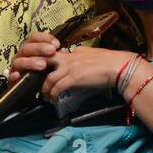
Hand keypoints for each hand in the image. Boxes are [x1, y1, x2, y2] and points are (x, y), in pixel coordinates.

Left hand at [7, 32, 130, 99]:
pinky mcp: (74, 78)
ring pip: (48, 79)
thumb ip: (81, 55)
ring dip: (44, 90)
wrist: (119, 67)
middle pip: (44, 63)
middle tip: (34, 84)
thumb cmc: (110, 62)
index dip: (44, 64)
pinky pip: (57, 87)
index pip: (52, 55)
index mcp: (73, 52)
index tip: (41, 73)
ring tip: (44, 97)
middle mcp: (68, 58)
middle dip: (36, 74)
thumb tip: (76, 55)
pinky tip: (52, 100)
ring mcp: (70, 68)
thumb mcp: (92, 54)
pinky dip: (52, 95)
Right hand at [8, 30, 61, 81]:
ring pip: (19, 60)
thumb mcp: (50, 62)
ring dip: (31, 62)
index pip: (34, 37)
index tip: (56, 44)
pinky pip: (11, 75)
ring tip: (42, 65)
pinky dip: (14, 75)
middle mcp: (22, 55)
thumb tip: (64, 51)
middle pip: (27, 47)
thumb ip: (55, 56)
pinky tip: (19, 75)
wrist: (31, 86)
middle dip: (39, 48)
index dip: (45, 38)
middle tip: (51, 51)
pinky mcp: (12, 77)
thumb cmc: (41, 71)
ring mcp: (16, 65)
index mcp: (30, 47)